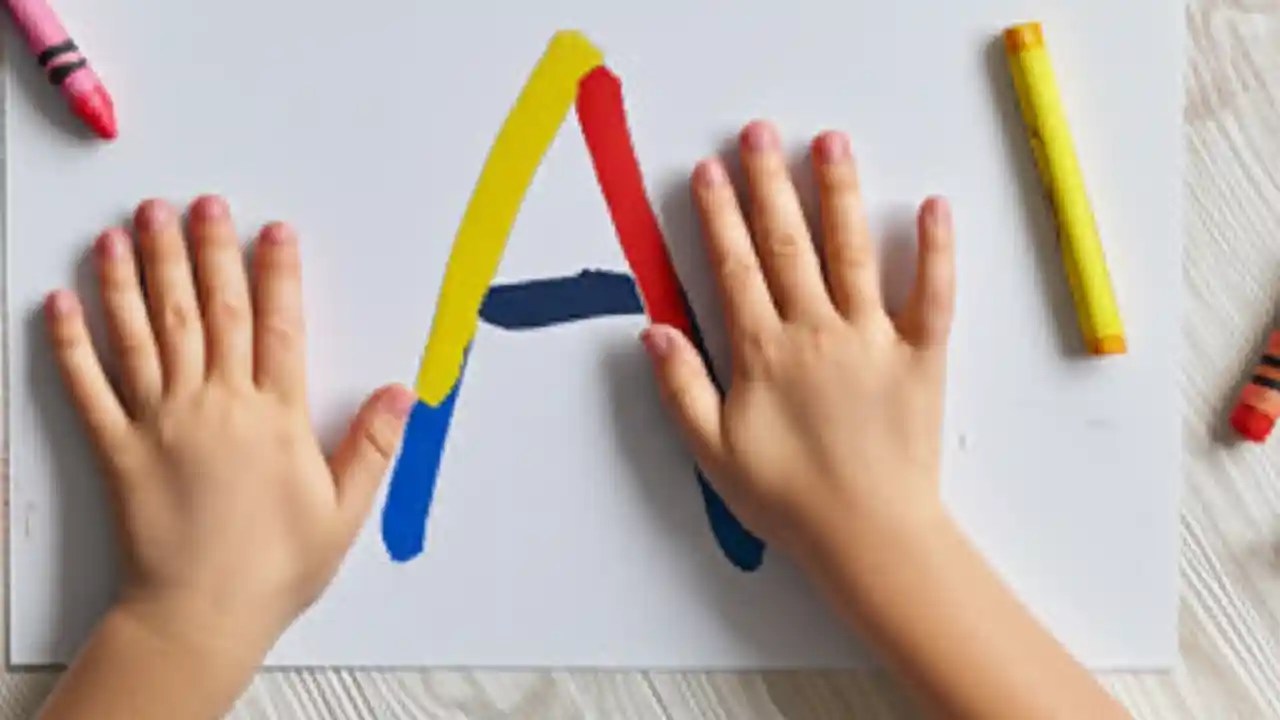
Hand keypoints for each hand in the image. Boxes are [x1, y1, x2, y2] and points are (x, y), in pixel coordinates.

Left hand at [45, 196, 413, 665]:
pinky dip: (74, 341)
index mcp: (275, 417)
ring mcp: (162, 422)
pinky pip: (90, 385)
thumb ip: (372, 444)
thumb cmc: (273, 568)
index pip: (278, 326)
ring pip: (150, 332)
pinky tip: (63, 300)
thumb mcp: (344, 510)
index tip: (271, 231)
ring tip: (133, 226)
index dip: (276, 273)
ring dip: (140, 273)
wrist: (200, 614)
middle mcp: (218, 406)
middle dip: (204, 250)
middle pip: (210, 311)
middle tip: (197, 204)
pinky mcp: (118, 448)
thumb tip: (402, 392)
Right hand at [642, 120, 954, 571]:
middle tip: (758, 132)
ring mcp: (872, 339)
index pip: (735, 267)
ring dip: (838, 193)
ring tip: (829, 142)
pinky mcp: (921, 356)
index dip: (718, 216)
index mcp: (764, 352)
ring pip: (851, 251)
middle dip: (769, 183)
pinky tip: (932, 205)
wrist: (869, 535)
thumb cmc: (788, 498)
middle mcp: (816, 331)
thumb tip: (652, 331)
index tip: (708, 171)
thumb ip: (681, 387)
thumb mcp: (713, 451)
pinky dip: (934, 250)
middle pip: (787, 244)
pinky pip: (932, 294)